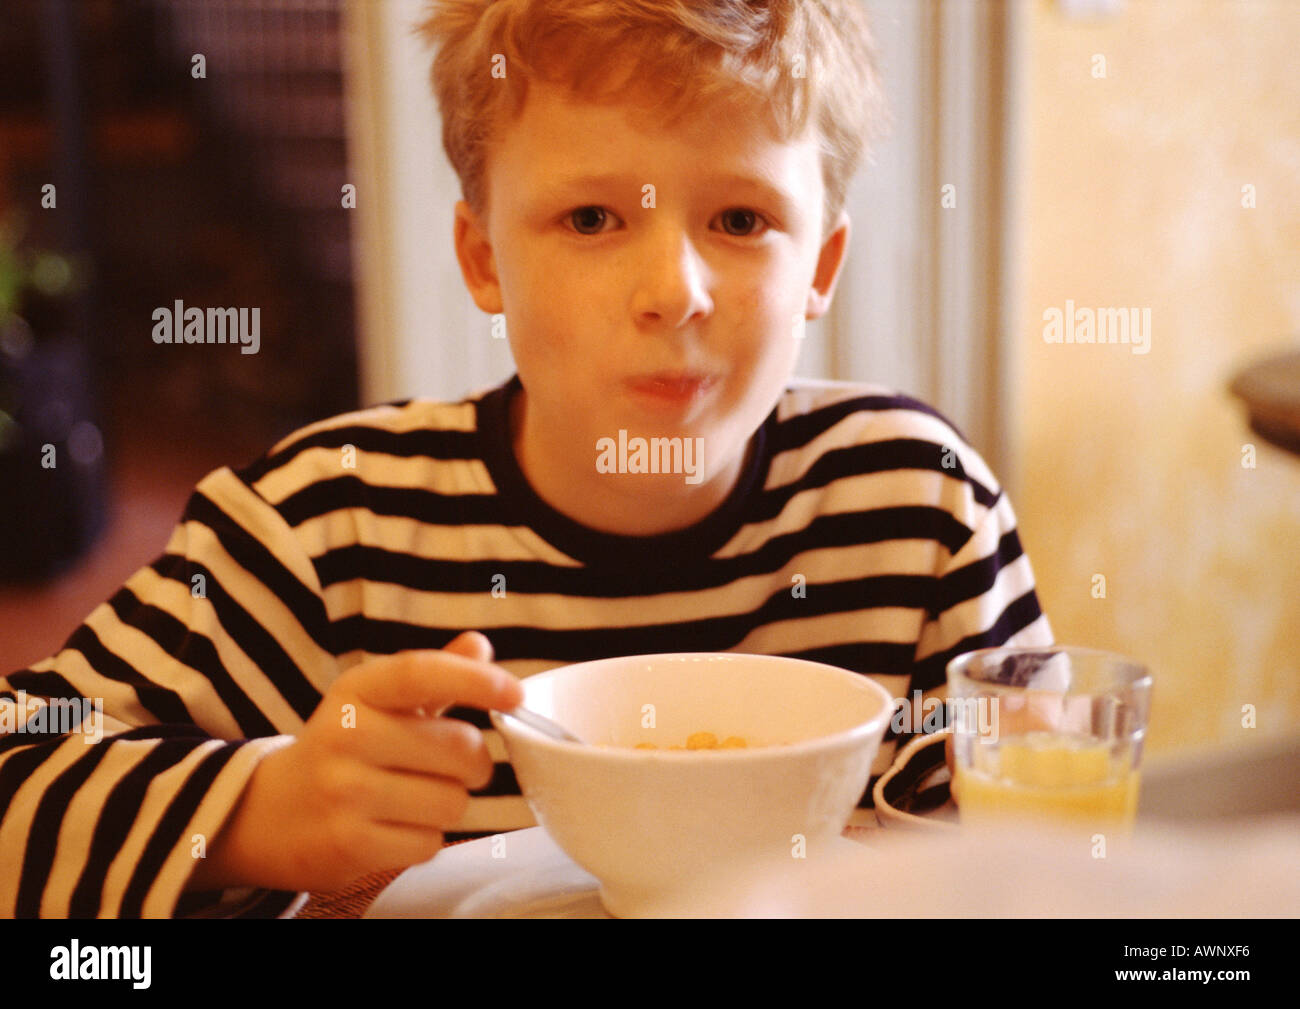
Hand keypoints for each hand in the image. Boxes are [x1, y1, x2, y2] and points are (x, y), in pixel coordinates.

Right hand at [188, 631, 522, 892]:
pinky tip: (395, 825)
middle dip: (473, 761)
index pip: (421, 674)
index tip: (514, 693)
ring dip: (448, 802)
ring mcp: (344, 790)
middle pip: (459, 747)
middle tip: (455, 764)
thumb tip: (479, 646)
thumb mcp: (377, 702)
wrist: (268, 814)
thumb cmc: (342, 750)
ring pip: (452, 800)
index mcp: (357, 690)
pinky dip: (424, 838)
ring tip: (415, 796)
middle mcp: (346, 734)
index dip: (476, 680)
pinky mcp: (348, 843)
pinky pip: (430, 842)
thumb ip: (433, 675)